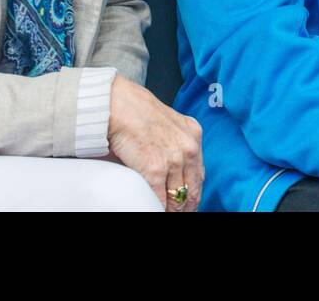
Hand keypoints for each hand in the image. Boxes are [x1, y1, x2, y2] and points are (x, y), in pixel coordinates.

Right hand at [106, 73, 203, 211]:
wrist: (119, 105)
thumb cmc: (137, 112)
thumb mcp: (169, 124)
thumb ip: (176, 145)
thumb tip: (174, 173)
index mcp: (194, 135)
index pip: (199, 176)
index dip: (193, 194)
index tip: (188, 204)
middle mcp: (188, 148)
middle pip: (192, 190)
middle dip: (184, 206)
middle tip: (178, 213)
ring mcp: (173, 160)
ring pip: (178, 199)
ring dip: (171, 210)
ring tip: (164, 212)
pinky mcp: (155, 169)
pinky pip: (160, 200)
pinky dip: (156, 207)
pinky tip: (152, 209)